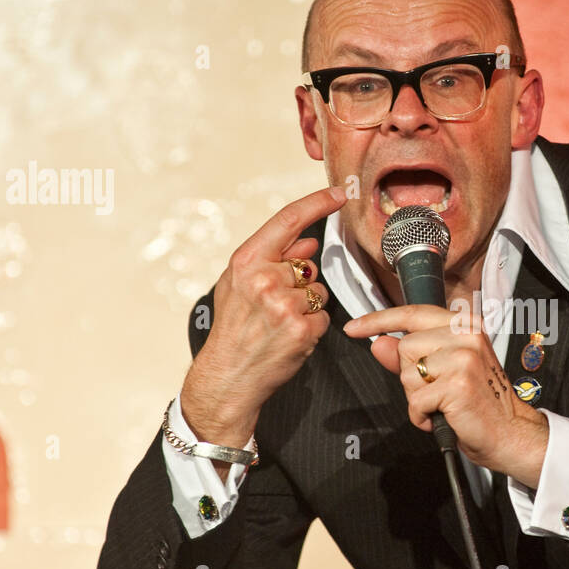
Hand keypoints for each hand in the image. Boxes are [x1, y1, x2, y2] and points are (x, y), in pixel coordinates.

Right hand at [182, 186, 345, 445]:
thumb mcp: (239, 285)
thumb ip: (272, 259)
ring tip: (279, 323)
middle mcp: (265, 279)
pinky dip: (312, 327)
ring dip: (307, 307)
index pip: (289, 220)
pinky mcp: (303, 328)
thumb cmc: (233, 329)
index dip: (318, 203)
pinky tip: (289, 336)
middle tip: (274, 307)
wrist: (228, 374)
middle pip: (307, 266)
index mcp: (247, 261)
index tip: (340, 195)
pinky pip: (323, 317)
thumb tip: (308, 241)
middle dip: (299, 284)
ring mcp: (284, 304)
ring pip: (318, 292)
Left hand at [343, 305, 549, 488]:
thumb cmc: (480, 403)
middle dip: (412, 376)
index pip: (412, 314)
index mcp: (465, 325)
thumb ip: (410, 356)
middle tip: (437, 390)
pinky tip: (442, 417)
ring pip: (408, 374)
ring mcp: (464, 358)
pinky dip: (422, 416)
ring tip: (443, 404)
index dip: (379, 320)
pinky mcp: (458, 384)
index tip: (354, 328)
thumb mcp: (443, 373)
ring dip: (418, 398)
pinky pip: (415, 400)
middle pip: (405, 347)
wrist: (510, 433)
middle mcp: (467, 335)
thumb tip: (379, 342)